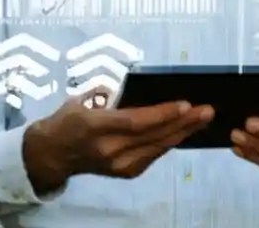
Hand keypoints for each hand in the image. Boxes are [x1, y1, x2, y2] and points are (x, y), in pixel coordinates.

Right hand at [23, 92, 213, 191]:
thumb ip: (106, 94)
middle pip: (152, 137)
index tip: (184, 104)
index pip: (135, 122)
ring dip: (182, 133)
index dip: (162, 115)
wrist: (52, 155)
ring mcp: (118, 164)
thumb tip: (134, 86)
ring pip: (157, 147)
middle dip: (183, 123)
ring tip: (203, 119)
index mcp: (94, 126)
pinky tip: (184, 131)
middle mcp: (108, 149)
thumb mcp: (80, 100)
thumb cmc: (66, 120)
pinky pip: (154, 155)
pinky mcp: (125, 173)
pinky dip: (170, 142)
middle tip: (206, 110)